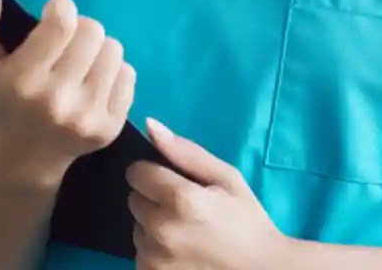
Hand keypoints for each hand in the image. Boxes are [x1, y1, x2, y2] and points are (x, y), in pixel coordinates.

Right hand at [0, 0, 136, 187]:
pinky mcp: (110, 127)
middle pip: (93, 31)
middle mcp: (58, 100)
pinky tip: (91, 81)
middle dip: (80, 28)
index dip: (61, 8)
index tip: (53, 14)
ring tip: (79, 61)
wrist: (21, 158)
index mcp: (23, 81)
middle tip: (66, 41)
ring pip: (114, 50)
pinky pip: (128, 74)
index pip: (62, 23)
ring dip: (98, 48)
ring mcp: (87, 117)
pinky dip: (113, 71)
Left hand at [127, 118, 288, 269]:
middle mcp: (161, 230)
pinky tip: (180, 254)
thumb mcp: (227, 178)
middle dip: (154, 201)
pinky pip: (140, 255)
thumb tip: (151, 125)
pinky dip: (156, 253)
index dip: (154, 174)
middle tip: (185, 211)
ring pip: (136, 230)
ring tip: (185, 235)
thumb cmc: (247, 222)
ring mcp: (154, 259)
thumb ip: (186, 152)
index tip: (173, 184)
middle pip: (134, 200)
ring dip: (154, 228)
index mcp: (181, 199)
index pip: (137, 172)